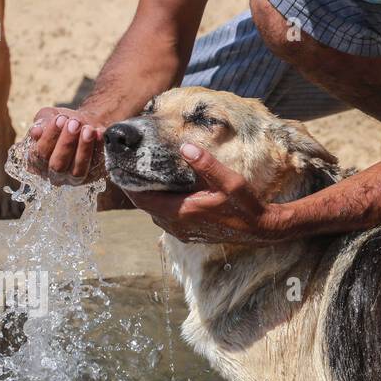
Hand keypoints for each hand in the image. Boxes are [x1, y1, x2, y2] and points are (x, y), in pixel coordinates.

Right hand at [26, 107, 105, 184]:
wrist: (85, 124)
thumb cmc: (62, 121)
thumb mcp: (48, 116)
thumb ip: (41, 122)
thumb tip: (36, 131)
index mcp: (36, 162)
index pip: (39, 154)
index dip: (50, 137)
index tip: (60, 118)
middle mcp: (53, 174)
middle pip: (57, 165)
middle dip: (66, 143)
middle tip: (74, 123)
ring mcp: (73, 178)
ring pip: (77, 170)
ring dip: (83, 148)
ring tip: (88, 129)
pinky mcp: (93, 175)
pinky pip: (96, 164)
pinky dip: (98, 148)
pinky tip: (99, 132)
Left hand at [126, 143, 282, 244]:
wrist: (261, 230)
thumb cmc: (247, 206)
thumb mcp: (231, 182)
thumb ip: (207, 165)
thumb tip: (185, 147)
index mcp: (181, 212)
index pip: (142, 199)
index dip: (128, 184)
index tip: (118, 167)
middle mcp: (176, 225)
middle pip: (145, 205)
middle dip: (135, 188)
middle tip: (128, 168)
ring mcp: (181, 232)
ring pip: (154, 212)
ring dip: (148, 197)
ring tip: (143, 177)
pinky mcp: (188, 233)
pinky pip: (165, 217)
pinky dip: (159, 204)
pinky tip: (165, 191)